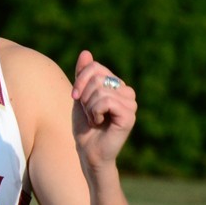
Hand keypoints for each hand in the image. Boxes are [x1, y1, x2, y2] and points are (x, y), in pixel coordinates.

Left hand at [69, 50, 136, 168]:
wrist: (88, 152)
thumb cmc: (85, 126)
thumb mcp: (80, 96)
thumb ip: (83, 75)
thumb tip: (86, 52)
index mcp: (117, 85)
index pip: (96, 67)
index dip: (80, 80)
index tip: (75, 97)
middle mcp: (127, 92)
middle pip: (98, 78)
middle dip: (84, 96)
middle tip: (89, 112)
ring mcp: (131, 104)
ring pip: (101, 90)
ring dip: (89, 107)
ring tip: (95, 119)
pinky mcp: (130, 116)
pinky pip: (106, 101)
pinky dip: (95, 112)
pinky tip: (100, 123)